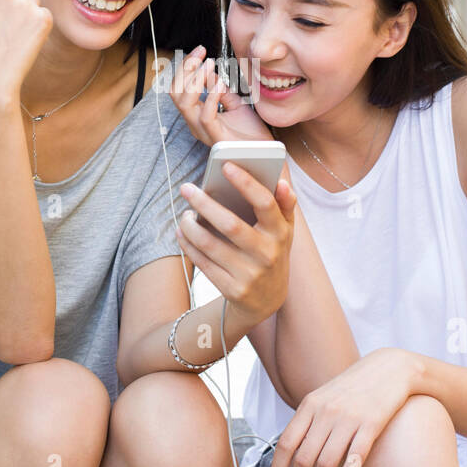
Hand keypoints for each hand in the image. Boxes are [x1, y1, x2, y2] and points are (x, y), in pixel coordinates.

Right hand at [169, 45, 273, 145]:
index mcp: (197, 115)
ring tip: (208, 65)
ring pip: (184, 104)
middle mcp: (195, 124)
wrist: (266, 154)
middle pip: (176, 93)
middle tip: (200, 54)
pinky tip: (221, 84)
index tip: (200, 51)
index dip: (186, 67)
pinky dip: (211, 96)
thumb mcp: (235, 104)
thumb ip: (219, 89)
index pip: (179, 88)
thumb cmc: (251, 134)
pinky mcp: (216, 138)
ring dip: (195, 80)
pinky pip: (205, 116)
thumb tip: (208, 71)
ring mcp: (204, 132)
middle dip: (185, 69)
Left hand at [175, 161, 295, 327]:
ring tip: (184, 213)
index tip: (226, 166)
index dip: (246, 183)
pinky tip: (182, 233)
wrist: (267, 301)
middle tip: (187, 188)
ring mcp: (249, 274)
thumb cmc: (272, 253)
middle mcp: (267, 254)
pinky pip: (203, 263)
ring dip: (190, 227)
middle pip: (230, 225)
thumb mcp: (284, 231)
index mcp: (280, 233)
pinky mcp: (232, 289)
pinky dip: (189, 245)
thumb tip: (282, 183)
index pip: (265, 203)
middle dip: (205, 204)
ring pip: (210, 245)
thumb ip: (284, 205)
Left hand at [267, 348, 417, 466]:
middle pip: (304, 457)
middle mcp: (326, 411)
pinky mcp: (372, 424)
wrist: (389, 368)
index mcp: (310, 405)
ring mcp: (349, 418)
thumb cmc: (354, 387)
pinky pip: (354, 458)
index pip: (286, 443)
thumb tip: (291, 451)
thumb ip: (308, 420)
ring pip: (326, 462)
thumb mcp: (325, 397)